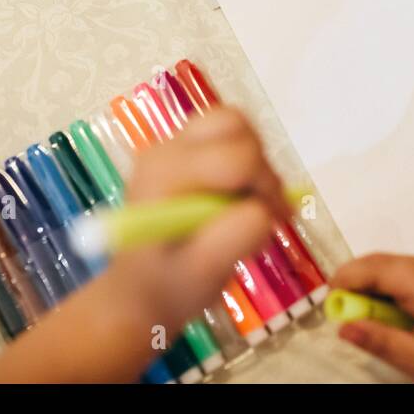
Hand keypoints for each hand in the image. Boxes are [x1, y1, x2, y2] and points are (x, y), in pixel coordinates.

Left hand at [0, 107, 284, 381]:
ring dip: (255, 165)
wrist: (141, 289)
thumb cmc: (170, 285)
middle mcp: (167, 150)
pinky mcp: (185, 151)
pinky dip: (245, 167)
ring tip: (251, 209)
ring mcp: (174, 146)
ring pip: (235, 126)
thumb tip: (264, 210)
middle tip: (266, 211)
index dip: (264, 185)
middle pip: (234, 123)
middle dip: (259, 166)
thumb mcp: (204, 274)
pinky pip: (228, 139)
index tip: (271, 220)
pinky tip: (239, 203)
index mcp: (166, 174)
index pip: (235, 155)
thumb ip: (235, 239)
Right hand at [331, 253, 413, 380]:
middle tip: (342, 316)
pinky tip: (382, 312)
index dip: (348, 280)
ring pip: (383, 264)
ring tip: (363, 317)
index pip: (378, 269)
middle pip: (377, 261)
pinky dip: (379, 287)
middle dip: (353, 283)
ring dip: (365, 285)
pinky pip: (394, 271)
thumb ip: (385, 344)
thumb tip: (344, 328)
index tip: (330, 305)